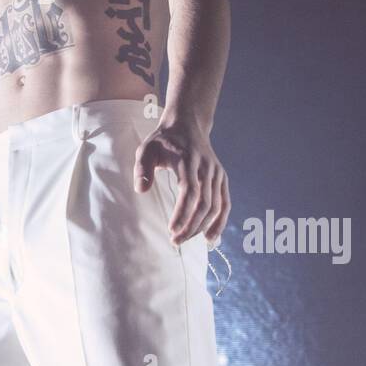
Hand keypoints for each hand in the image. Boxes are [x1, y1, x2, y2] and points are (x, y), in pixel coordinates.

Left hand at [134, 117, 230, 247]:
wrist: (187, 125)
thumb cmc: (163, 141)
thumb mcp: (146, 149)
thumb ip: (142, 169)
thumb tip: (141, 190)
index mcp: (188, 160)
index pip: (189, 191)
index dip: (182, 213)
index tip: (171, 230)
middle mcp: (206, 167)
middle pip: (204, 203)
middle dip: (191, 225)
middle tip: (175, 240)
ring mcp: (216, 173)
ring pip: (215, 206)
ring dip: (202, 227)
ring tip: (185, 240)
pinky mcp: (222, 178)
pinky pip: (225, 203)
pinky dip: (220, 221)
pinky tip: (210, 237)